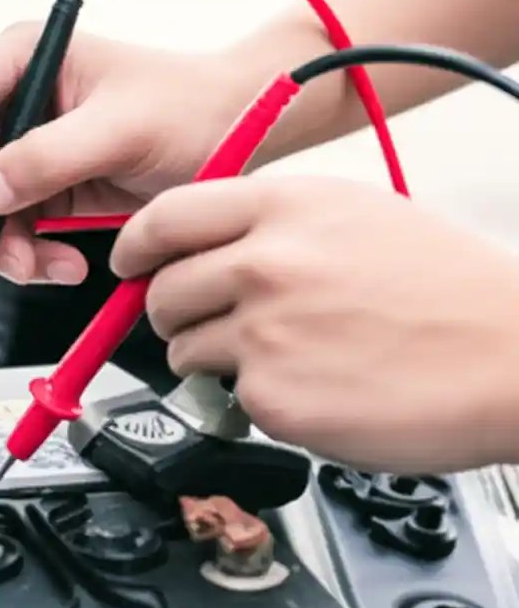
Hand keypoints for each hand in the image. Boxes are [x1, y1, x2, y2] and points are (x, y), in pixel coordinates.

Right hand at [0, 24, 261, 284]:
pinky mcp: (41, 186)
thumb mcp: (121, 129)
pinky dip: (25, 255)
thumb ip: (50, 157)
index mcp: (26, 58)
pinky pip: (7, 228)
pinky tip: (61, 265)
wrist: (235, 136)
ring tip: (47, 268)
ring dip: (2, 245)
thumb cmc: (192, 108)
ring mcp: (25, 146)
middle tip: (9, 254)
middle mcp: (16, 99)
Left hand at [110, 176, 518, 473]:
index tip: (127, 263)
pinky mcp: (272, 395)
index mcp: (285, 208)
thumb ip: (274, 226)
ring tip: (279, 357)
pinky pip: (230, 398)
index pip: (165, 217)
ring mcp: (263, 331)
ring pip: (184, 349)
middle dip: (171, 312)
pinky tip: (316, 387)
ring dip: (210, 358)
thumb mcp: (358, 216)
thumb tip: (207, 246)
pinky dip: (260, 399)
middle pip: (162, 290)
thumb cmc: (453, 292)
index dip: (135, 245)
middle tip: (204, 323)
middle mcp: (264, 263)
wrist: (516, 358)